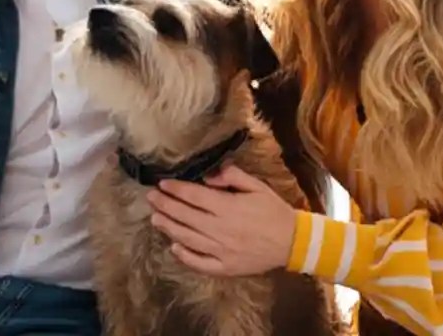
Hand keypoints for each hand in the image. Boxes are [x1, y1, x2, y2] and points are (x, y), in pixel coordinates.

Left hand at [147, 165, 296, 276]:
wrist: (292, 242)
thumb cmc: (273, 211)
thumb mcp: (257, 187)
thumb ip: (232, 177)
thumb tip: (209, 175)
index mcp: (228, 207)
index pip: (194, 196)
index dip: (176, 190)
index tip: (162, 184)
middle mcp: (220, 229)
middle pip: (185, 216)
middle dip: (165, 205)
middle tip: (151, 198)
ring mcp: (221, 251)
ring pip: (187, 239)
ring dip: (169, 227)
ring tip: (155, 219)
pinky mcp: (225, 267)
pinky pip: (200, 263)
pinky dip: (185, 256)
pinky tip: (174, 247)